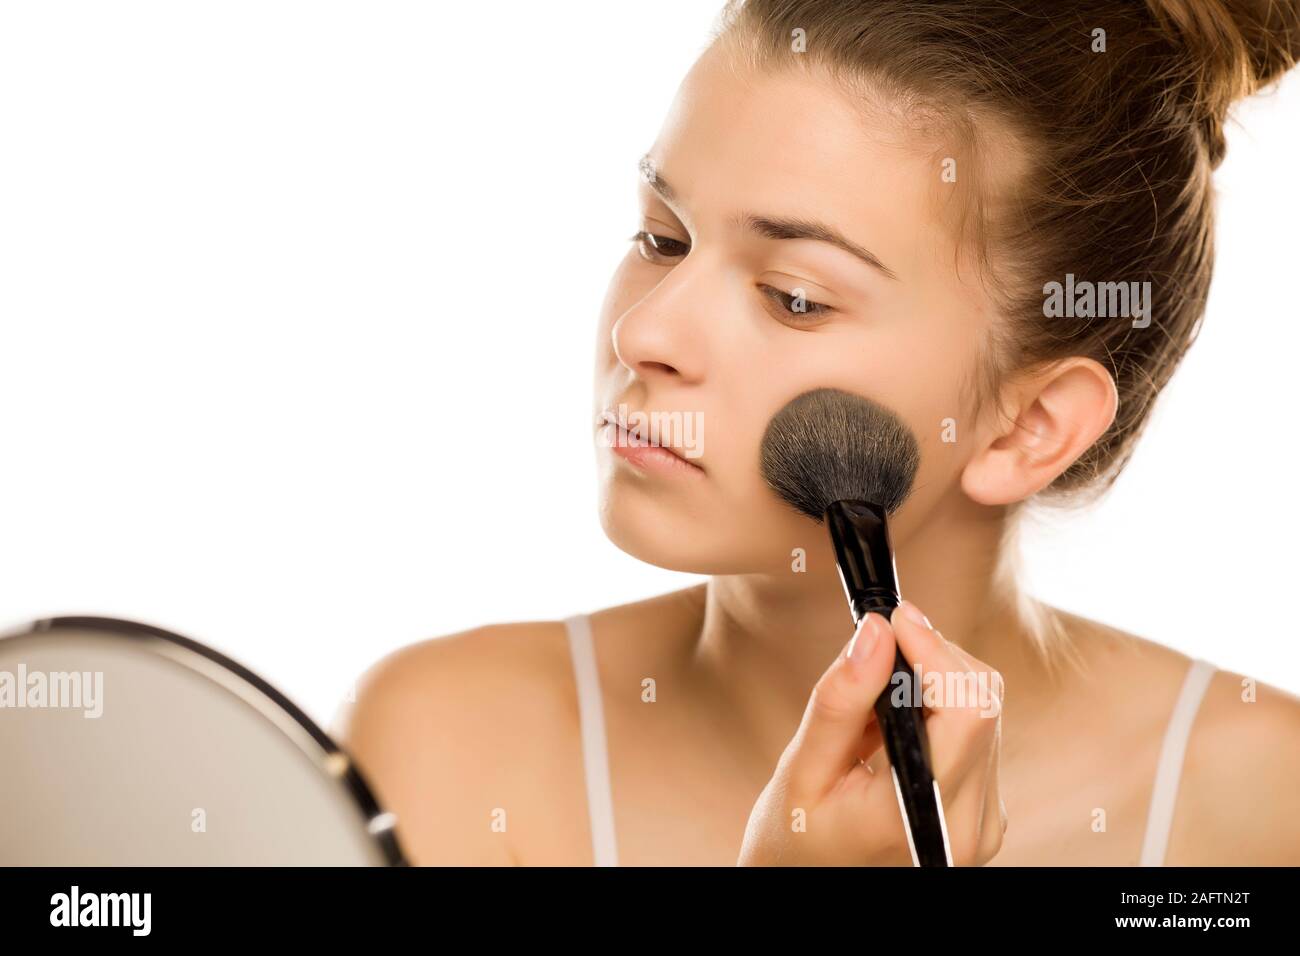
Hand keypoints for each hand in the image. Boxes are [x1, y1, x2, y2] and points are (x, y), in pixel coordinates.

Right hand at [736, 601, 1005, 865]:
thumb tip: (877, 631)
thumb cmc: (794, 838)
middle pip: (983, 701)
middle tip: (874, 654)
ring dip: (937, 680)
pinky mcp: (985, 810)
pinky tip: (895, 728)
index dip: (935, 649)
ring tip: (875, 705)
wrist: (809, 883)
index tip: (893, 618)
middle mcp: (968, 825)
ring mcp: (983, 822)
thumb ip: (842, 700)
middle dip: (933, 657)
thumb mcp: (802, 769)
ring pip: (986, 709)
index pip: (966, 710)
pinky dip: (941, 707)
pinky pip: (980, 731)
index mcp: (920, 818)